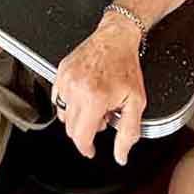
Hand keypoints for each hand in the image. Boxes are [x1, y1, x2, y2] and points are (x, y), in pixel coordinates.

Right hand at [52, 14, 146, 164]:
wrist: (115, 38)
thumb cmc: (126, 66)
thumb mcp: (136, 102)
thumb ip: (128, 133)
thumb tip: (121, 155)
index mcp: (94, 98)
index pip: (80, 137)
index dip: (86, 148)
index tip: (91, 150)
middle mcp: (76, 89)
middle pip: (71, 128)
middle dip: (86, 129)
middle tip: (102, 115)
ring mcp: (66, 79)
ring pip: (63, 114)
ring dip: (77, 116)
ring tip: (94, 103)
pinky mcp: (60, 72)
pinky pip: (58, 97)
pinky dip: (69, 101)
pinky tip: (85, 93)